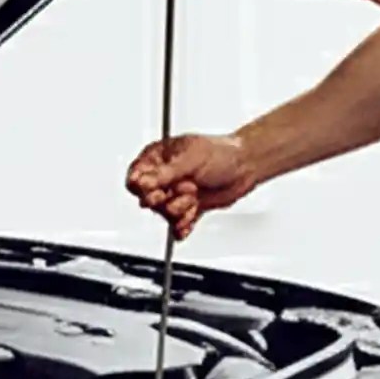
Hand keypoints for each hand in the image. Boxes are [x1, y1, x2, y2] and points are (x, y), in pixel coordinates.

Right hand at [125, 134, 257, 239]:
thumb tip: (141, 181)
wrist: (245, 168)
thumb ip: (163, 174)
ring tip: (194, 198)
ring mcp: (174, 195)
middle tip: (181, 191)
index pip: (134, 178)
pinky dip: (184, 225)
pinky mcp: (185, 210)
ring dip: (180, 209)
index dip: (142, 188)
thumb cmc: (220, 153)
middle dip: (165, 199)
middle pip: (146, 200)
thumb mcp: (189, 159)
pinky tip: (191, 217)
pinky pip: (176, 225)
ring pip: (163, 213)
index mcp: (157, 158)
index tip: (156, 191)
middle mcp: (162, 178)